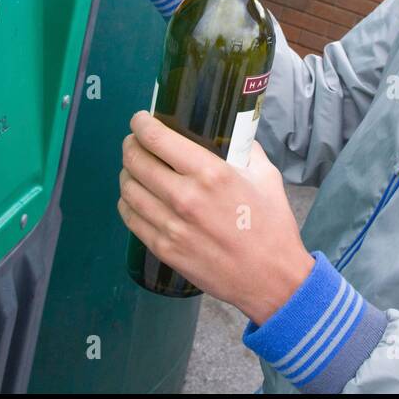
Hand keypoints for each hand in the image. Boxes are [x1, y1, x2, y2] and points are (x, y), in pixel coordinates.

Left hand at [118, 110, 315, 324]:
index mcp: (211, 173)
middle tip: (134, 142)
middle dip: (130, 146)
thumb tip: (232, 134)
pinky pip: (131, 219)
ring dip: (126, 173)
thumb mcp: (266, 176)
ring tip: (133, 169)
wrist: (271, 279)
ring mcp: (171, 226)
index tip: (140, 119)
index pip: (158, 139)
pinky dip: (127, 203)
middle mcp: (185, 197)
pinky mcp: (165, 249)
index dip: (142, 124)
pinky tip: (135, 198)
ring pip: (128, 189)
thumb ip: (246, 150)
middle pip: (136, 161)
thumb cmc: (272, 226)